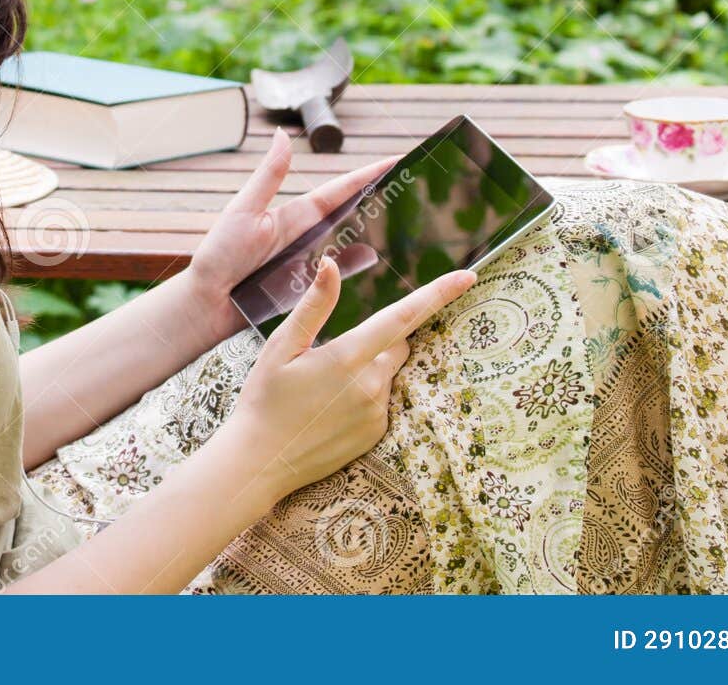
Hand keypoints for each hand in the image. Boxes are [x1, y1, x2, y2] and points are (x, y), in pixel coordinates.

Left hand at [182, 126, 400, 341]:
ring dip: (381, 237)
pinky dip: (363, 273)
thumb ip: (269, 176)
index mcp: (296, 214)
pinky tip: (385, 269)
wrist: (206, 302)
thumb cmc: (218, 255)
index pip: (342, 189)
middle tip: (421, 189)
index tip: (399, 158)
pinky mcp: (310, 289)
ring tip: (416, 229)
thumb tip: (283, 134)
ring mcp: (312, 263)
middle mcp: (309, 236)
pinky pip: (343, 280)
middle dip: (386, 201)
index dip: (370, 174)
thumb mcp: (244, 210)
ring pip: (354, 246)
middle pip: (356, 215)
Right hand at [213, 254, 476, 502]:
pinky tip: (330, 409)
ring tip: (324, 388)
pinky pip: (382, 401)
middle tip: (335, 355)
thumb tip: (331, 265)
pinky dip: (364, 396)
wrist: (259, 462)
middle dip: (380, 340)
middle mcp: (370, 385)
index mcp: (348, 357)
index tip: (468, 276)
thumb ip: (314, 305)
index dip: (438, 294)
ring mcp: (376, 413)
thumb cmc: (263, 399)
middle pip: (398, 345)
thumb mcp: (282, 346)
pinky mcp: (375, 434)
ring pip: (388, 374)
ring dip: (369, 370)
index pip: (404, 317)